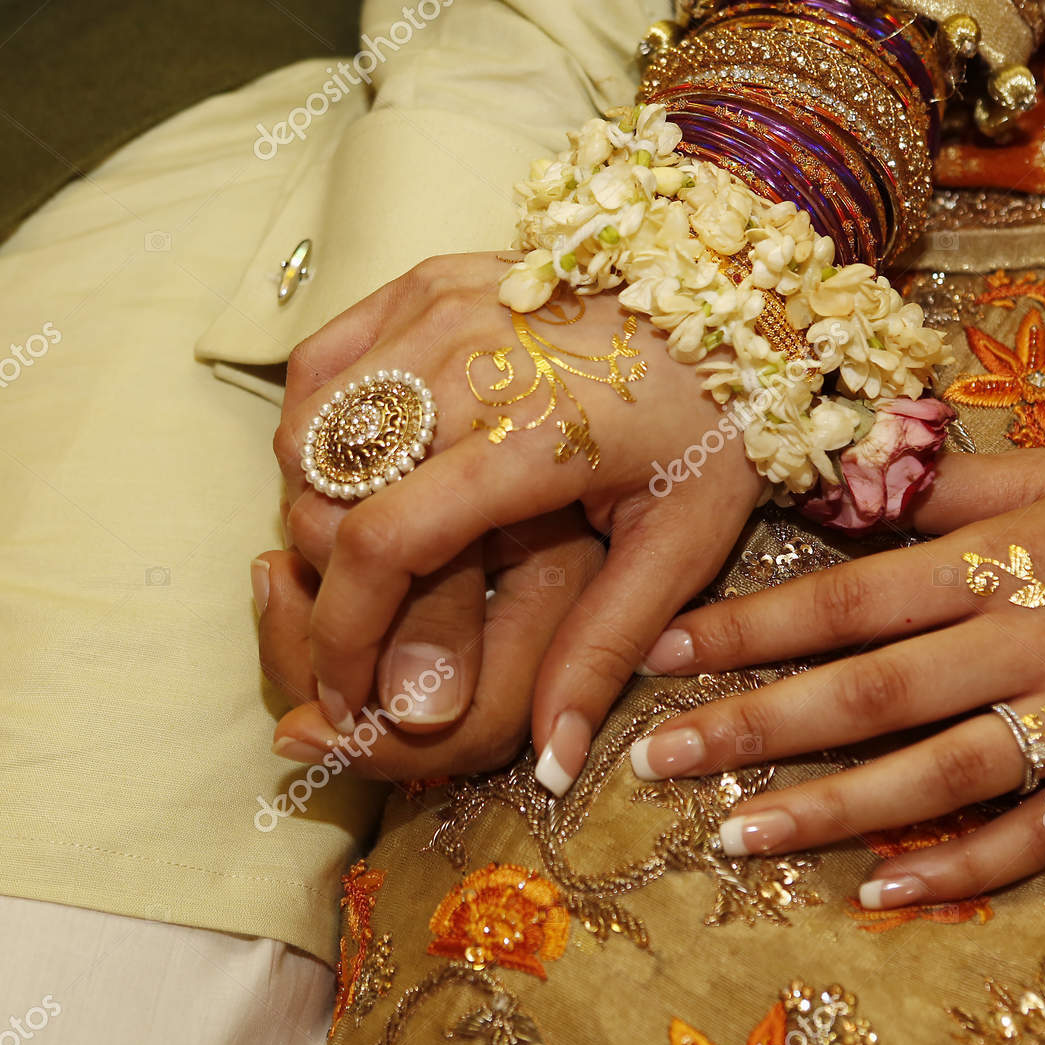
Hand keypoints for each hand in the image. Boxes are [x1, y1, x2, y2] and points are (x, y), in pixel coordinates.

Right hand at [273, 253, 763, 788]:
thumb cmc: (717, 426)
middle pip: (327, 492)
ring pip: (308, 429)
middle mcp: (469, 358)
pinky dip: (317, 427)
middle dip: (329, 584)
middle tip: (365, 633)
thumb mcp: (681, 544)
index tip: (344, 696)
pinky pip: (322, 365)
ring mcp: (440, 307)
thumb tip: (551, 766)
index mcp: (536, 434)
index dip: (343, 635)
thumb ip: (604, 651)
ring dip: (316, 506)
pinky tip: (362, 472)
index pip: (382, 543)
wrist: (736, 306)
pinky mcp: (426, 279)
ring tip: (366, 559)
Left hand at [627, 445, 1044, 907]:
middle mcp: (1024, 639)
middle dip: (757, 725)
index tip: (664, 652)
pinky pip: (1040, 832)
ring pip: (938, 771)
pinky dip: (965, 864)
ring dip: (833, 809)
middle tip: (663, 757)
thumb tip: (833, 473)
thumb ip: (941, 481)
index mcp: (997, 560)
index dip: (751, 627)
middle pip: (871, 692)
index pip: (849, 600)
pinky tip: (885, 888)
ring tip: (739, 833)